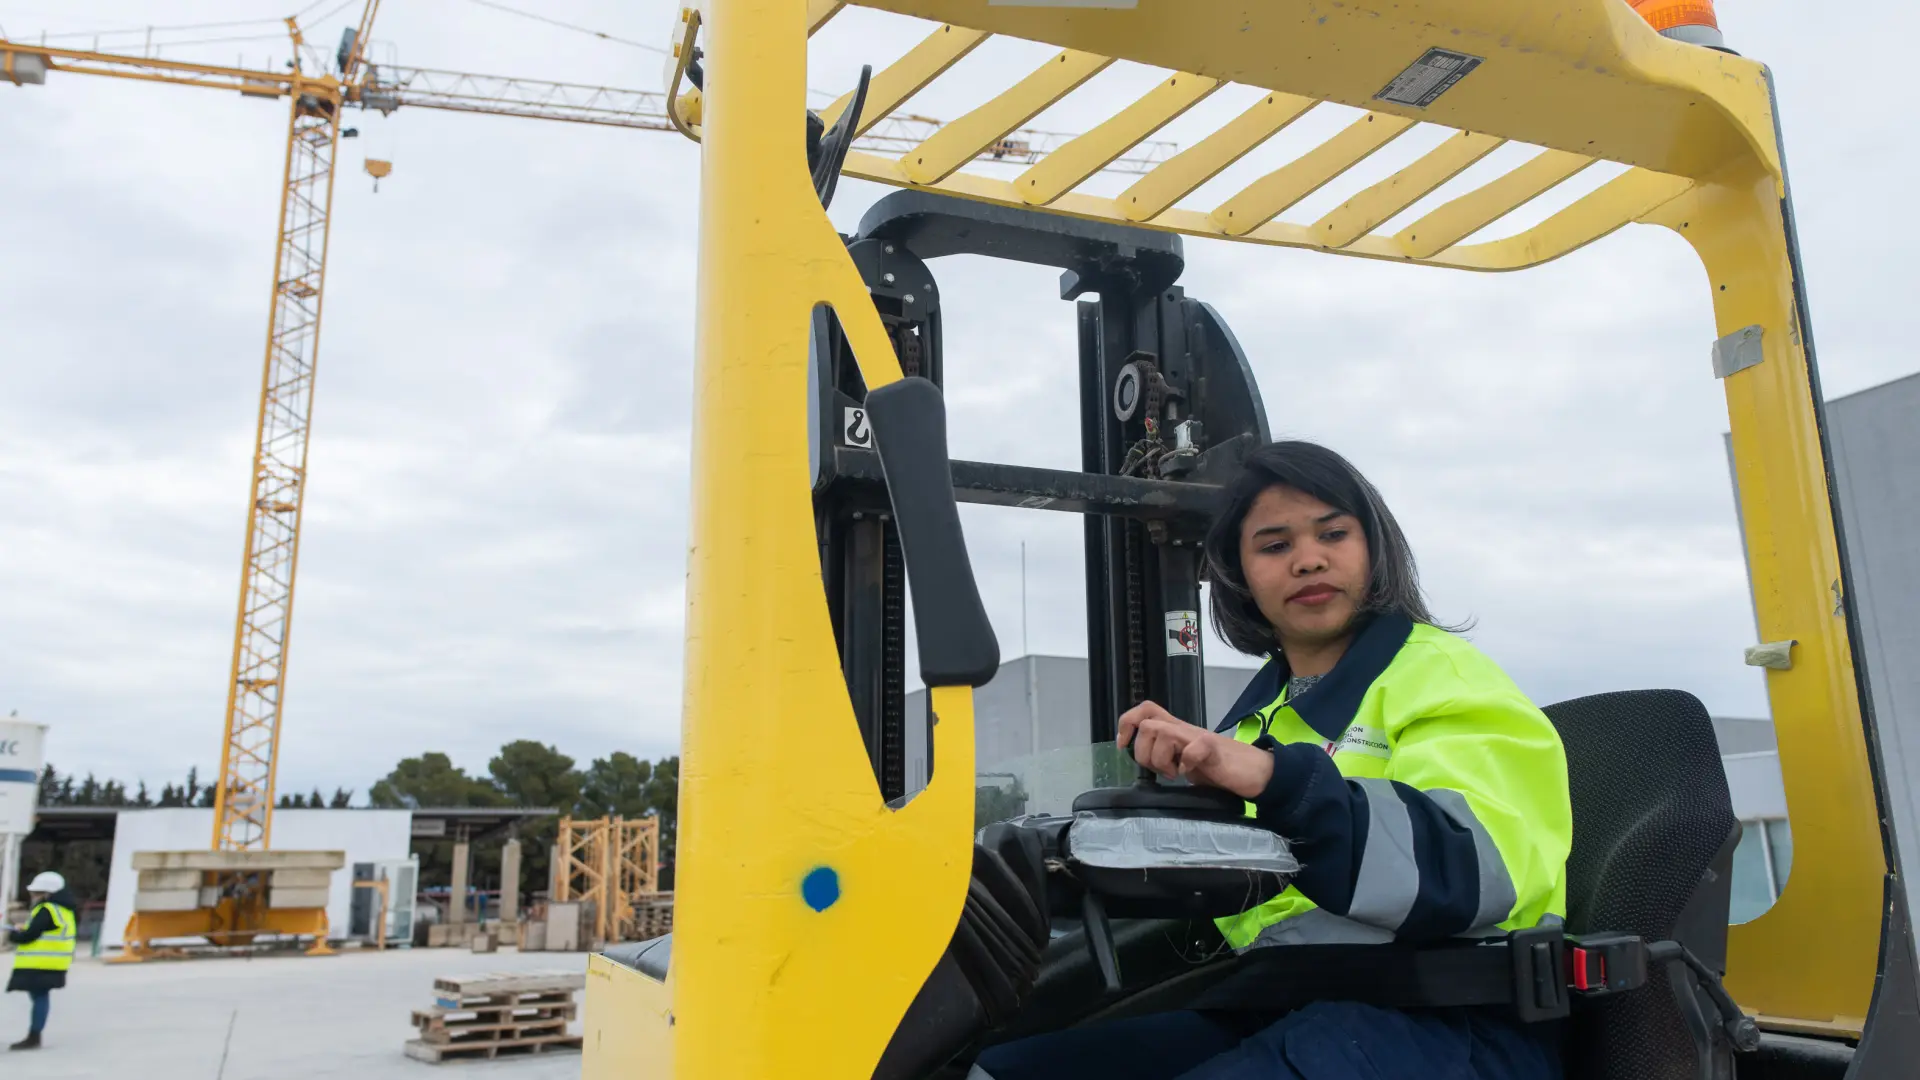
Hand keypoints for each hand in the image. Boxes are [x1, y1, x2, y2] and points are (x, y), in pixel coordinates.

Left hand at [1117, 701, 1275, 798]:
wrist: (1254, 771)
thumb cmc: (1218, 767)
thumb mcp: (1184, 760)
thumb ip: (1166, 755)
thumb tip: (1141, 764)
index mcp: (1175, 730)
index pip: (1144, 710)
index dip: (1127, 723)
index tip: (1124, 746)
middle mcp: (1183, 729)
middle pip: (1147, 725)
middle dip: (1144, 753)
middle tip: (1161, 770)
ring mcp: (1198, 736)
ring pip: (1162, 733)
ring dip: (1162, 760)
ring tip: (1176, 773)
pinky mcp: (1213, 748)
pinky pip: (1191, 749)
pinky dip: (1185, 764)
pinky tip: (1190, 773)